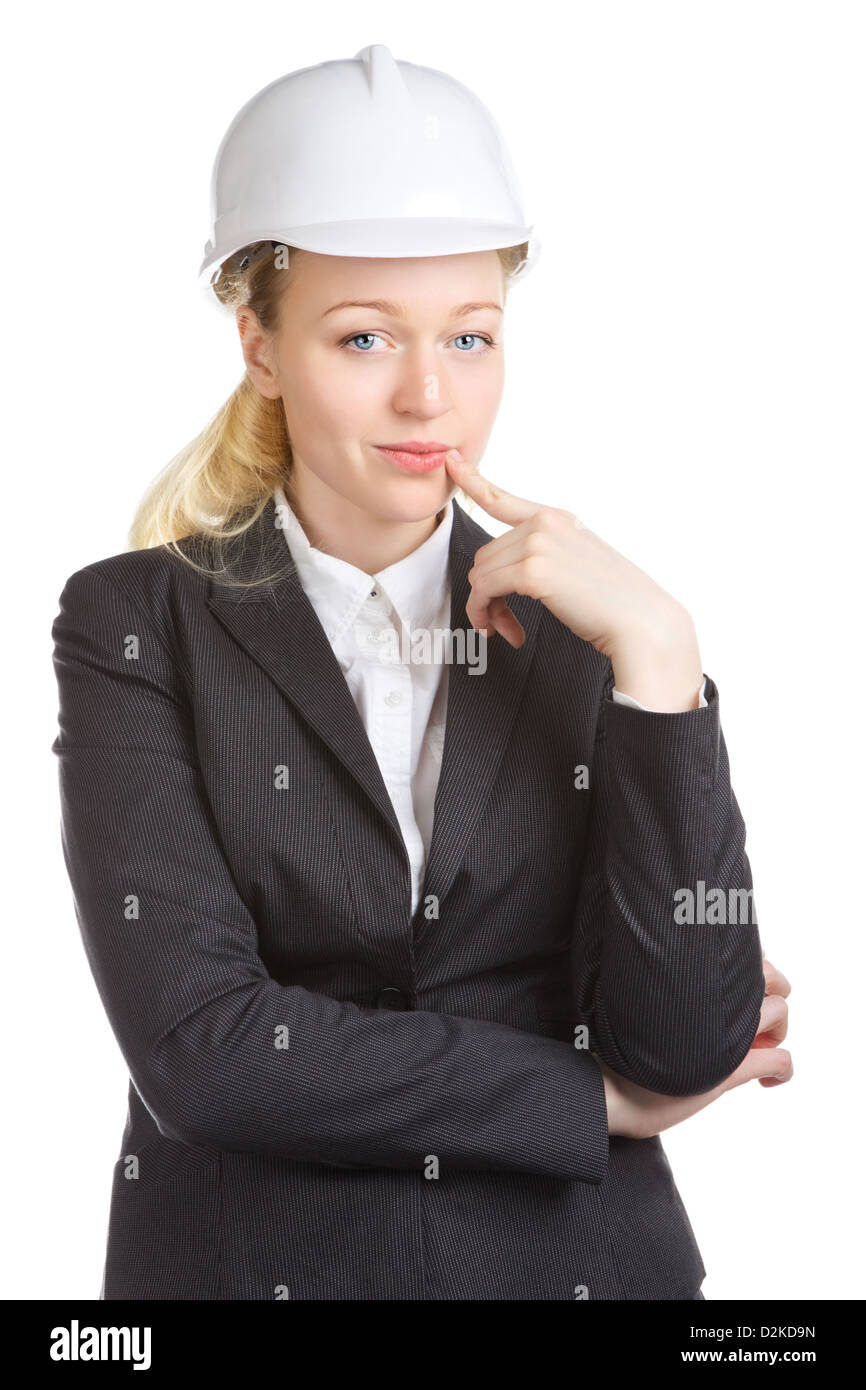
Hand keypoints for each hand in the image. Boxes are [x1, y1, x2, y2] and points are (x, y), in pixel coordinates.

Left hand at [445, 450, 702, 710]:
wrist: (642, 622)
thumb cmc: (614, 603)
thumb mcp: (579, 563)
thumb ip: (543, 555)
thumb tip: (499, 572)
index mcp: (558, 518)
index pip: (503, 498)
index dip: (473, 479)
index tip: (451, 462)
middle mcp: (546, 523)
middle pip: (485, 556)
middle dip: (488, 593)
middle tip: (502, 624)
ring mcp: (538, 543)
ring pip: (481, 575)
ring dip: (487, 609)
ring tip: (507, 631)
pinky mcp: (532, 570)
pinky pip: (483, 590)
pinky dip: (485, 614)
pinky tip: (505, 633)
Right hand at [598, 960, 792, 1137]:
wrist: (611, 1090)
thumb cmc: (619, 1053)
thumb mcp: (644, 1008)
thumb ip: (668, 991)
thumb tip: (677, 970)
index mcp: (694, 987)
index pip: (741, 958)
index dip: (752, 966)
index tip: (743, 980)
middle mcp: (713, 1005)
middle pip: (769, 975)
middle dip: (774, 988)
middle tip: (759, 1012)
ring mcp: (726, 1037)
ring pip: (780, 1011)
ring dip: (778, 1029)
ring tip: (760, 1045)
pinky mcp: (734, 1072)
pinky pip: (780, 1061)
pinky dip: (782, 1071)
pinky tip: (769, 1082)